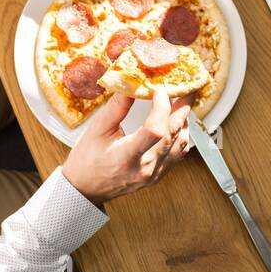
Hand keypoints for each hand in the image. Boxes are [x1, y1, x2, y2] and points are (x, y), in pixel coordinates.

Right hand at [62, 89, 194, 206]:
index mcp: (126, 157)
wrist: (86, 189)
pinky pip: (178, 153)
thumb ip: (117, 106)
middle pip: (173, 134)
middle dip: (182, 107)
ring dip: (183, 120)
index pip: (155, 130)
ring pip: (181, 143)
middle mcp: (145, 168)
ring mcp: (154, 174)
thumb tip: (132, 83)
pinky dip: (180, 134)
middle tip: (184, 88)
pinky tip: (175, 121)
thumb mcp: (97, 129)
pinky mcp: (159, 175)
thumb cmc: (87, 160)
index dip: (161, 107)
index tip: (158, 90)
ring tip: (179, 102)